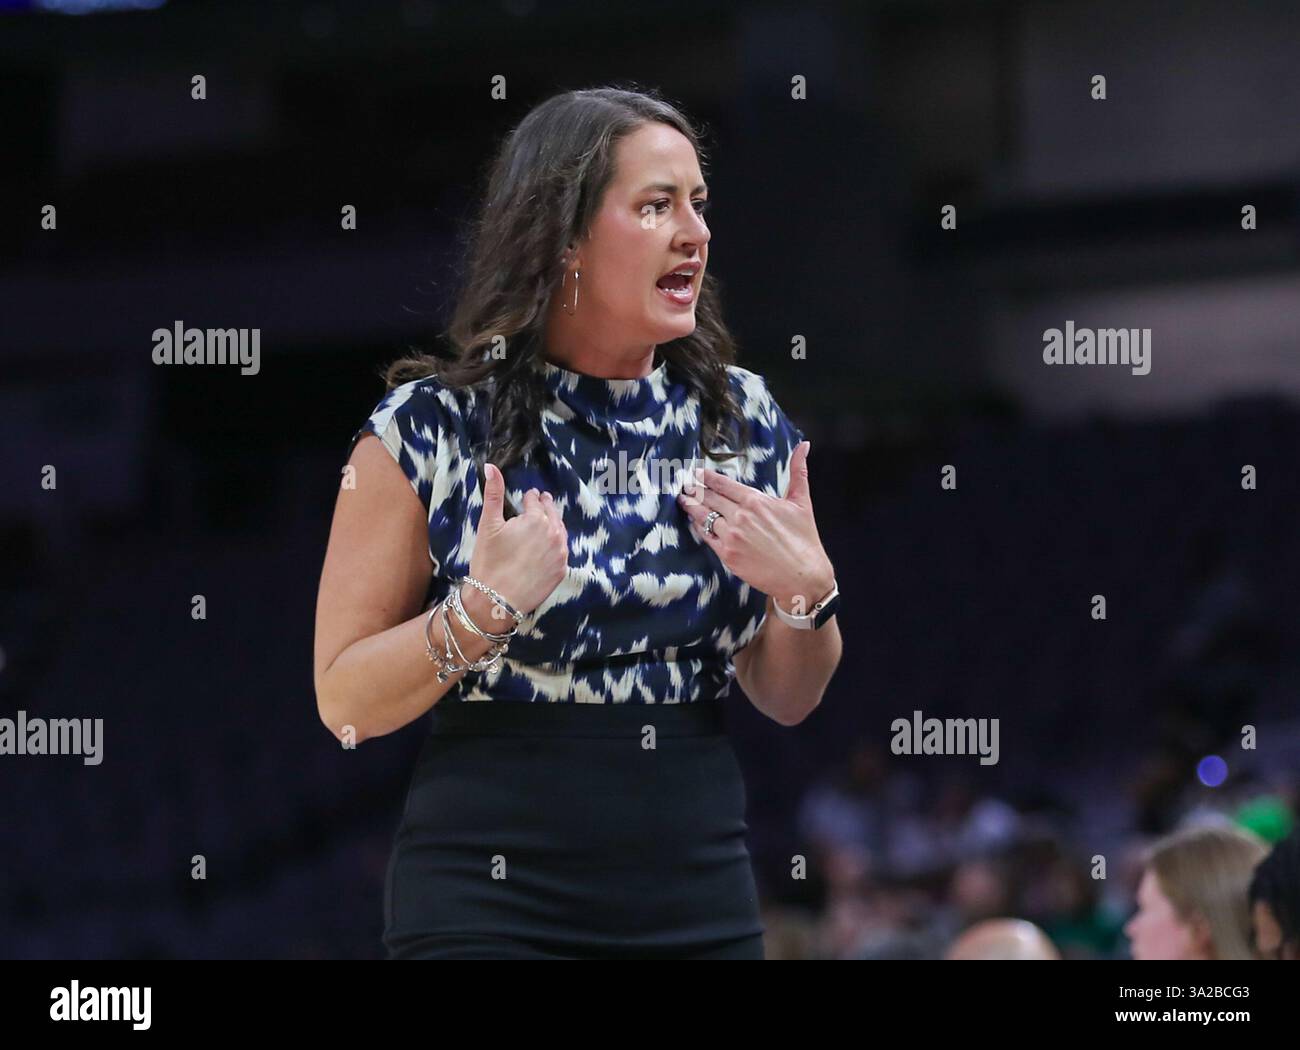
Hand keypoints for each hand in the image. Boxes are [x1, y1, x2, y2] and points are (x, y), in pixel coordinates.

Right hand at [466, 463, 568, 625]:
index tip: (529, 496)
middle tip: (542, 501)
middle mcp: (554, 533)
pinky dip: (556, 545)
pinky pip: (561, 552)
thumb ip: (492, 493)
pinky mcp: (562, 571)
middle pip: (552, 514)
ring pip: (560, 532)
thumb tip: (491, 466)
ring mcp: (561, 553)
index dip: (529, 498)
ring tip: (548, 521)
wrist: (497, 600)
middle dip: (545, 507)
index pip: (534, 501)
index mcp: (537, 519)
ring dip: (554, 524)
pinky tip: (549, 546)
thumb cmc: (489, 561)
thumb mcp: (488, 525)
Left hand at [676, 441, 833, 609]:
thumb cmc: (803, 539)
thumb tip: (804, 445)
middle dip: (695, 490)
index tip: (697, 472)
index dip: (707, 477)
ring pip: (705, 517)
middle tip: (683, 484)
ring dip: (691, 507)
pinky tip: (694, 522)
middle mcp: (740, 517)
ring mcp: (732, 536)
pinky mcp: (727, 555)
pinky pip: (707, 537)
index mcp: (755, 501)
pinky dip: (699, 527)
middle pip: (709, 499)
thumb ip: (798, 471)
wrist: (802, 576)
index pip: (723, 484)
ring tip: (682, 500)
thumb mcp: (802, 502)